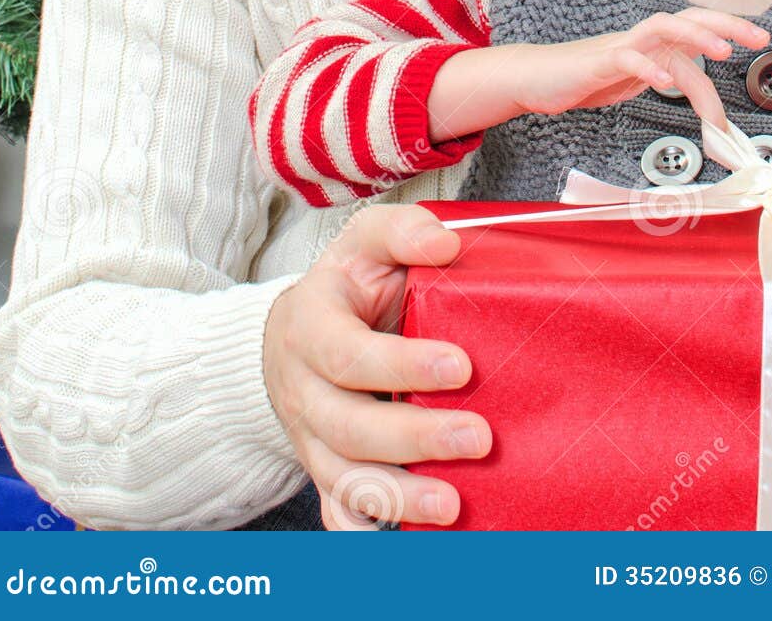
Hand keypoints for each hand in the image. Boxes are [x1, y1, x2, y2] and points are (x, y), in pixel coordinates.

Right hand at [262, 202, 490, 529]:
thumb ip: (402, 232)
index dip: (401, 365)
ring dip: (401, 497)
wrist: (293, 335)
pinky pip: (339, 513)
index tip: (461, 366)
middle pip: (350, 427)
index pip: (349, 355)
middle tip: (479, 437)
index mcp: (311, 328)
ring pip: (345, 479)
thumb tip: (446, 244)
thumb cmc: (345, 287)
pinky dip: (368, 532)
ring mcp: (312, 439)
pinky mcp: (326, 472)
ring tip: (453, 505)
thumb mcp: (364, 243)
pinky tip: (412, 539)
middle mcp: (305, 391)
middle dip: (416, 437)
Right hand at [509, 9, 770, 129]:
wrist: (535, 77)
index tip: (761, 42)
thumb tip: (707, 98)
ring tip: (721, 52)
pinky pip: (626, 58)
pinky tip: (662, 81)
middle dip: (726, 25)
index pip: (699, 29)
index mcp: (654, 42)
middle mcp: (641, 37)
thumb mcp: (637, 81)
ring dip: (695, 36)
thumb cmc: (586, 77)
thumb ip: (670, 79)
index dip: (731, 30)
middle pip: (689, 18)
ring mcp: (620, 47)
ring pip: (662, 27)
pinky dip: (647, 67)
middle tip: (757, 39)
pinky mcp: (598, 62)